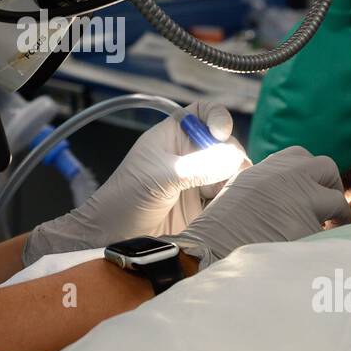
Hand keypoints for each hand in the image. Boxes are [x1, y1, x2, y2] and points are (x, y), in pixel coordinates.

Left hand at [24, 102, 246, 265]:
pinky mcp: (204, 204)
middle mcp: (189, 154)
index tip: (220, 133)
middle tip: (227, 175)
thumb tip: (234, 157)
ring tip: (224, 194)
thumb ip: (199, 166)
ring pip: (231, 170)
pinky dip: (233, 197)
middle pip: (225, 144)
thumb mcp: (162, 176)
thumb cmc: (127, 198)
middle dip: (230, 156)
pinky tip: (227, 205)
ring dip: (235, 179)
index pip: (204, 113)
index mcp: (174, 136)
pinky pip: (228, 194)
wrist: (115, 236)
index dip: (217, 118)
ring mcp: (198, 178)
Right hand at [165, 146, 350, 268]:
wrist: (210, 252)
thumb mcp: (237, 193)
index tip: (310, 190)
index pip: (300, 157)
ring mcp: (302, 200)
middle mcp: (287, 177)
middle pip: (326, 167)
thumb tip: (283, 196)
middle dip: (332, 186)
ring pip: (338, 201)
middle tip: (330, 209)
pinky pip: (335, 233)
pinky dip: (332, 243)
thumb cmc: (216, 232)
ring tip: (332, 233)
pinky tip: (321, 254)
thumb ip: (264, 187)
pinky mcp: (311, 227)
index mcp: (266, 169)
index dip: (310, 174)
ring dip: (339, 216)